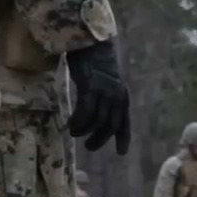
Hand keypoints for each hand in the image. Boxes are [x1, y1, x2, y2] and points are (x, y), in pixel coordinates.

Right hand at [65, 40, 130, 154]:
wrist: (91, 43)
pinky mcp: (91, 88)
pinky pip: (85, 112)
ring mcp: (104, 92)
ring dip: (85, 131)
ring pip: (97, 121)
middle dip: (100, 139)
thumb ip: (105, 97)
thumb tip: (97, 113)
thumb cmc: (95, 62)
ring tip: (75, 133)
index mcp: (122, 97)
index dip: (123, 138)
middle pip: (110, 125)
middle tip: (89, 146)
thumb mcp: (105, 82)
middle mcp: (117, 97)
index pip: (125, 122)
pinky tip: (70, 124)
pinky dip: (78, 122)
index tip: (121, 153)